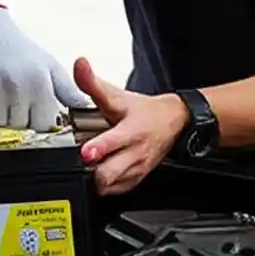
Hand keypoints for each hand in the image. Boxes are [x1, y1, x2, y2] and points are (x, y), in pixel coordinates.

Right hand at [0, 6, 90, 130]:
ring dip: (3, 116)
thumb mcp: (50, 66)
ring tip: (3, 94)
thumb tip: (85, 108)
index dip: (40, 119)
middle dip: (21, 117)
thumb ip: (69, 91)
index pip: (44, 123)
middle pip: (22, 126)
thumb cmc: (19, 51)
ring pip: (2, 125)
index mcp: (39, 82)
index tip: (36, 109)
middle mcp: (16, 87)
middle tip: (17, 97)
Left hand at [72, 57, 188, 194]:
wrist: (175, 122)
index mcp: (130, 130)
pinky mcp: (137, 179)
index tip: (87, 152)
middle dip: (92, 170)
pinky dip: (106, 186)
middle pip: (110, 173)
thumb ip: (92, 82)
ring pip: (113, 185)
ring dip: (97, 179)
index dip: (99, 148)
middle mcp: (135, 152)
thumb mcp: (117, 95)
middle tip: (82, 164)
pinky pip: (117, 191)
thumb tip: (79, 64)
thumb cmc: (144, 111)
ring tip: (90, 167)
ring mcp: (137, 168)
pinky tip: (101, 174)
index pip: (114, 141)